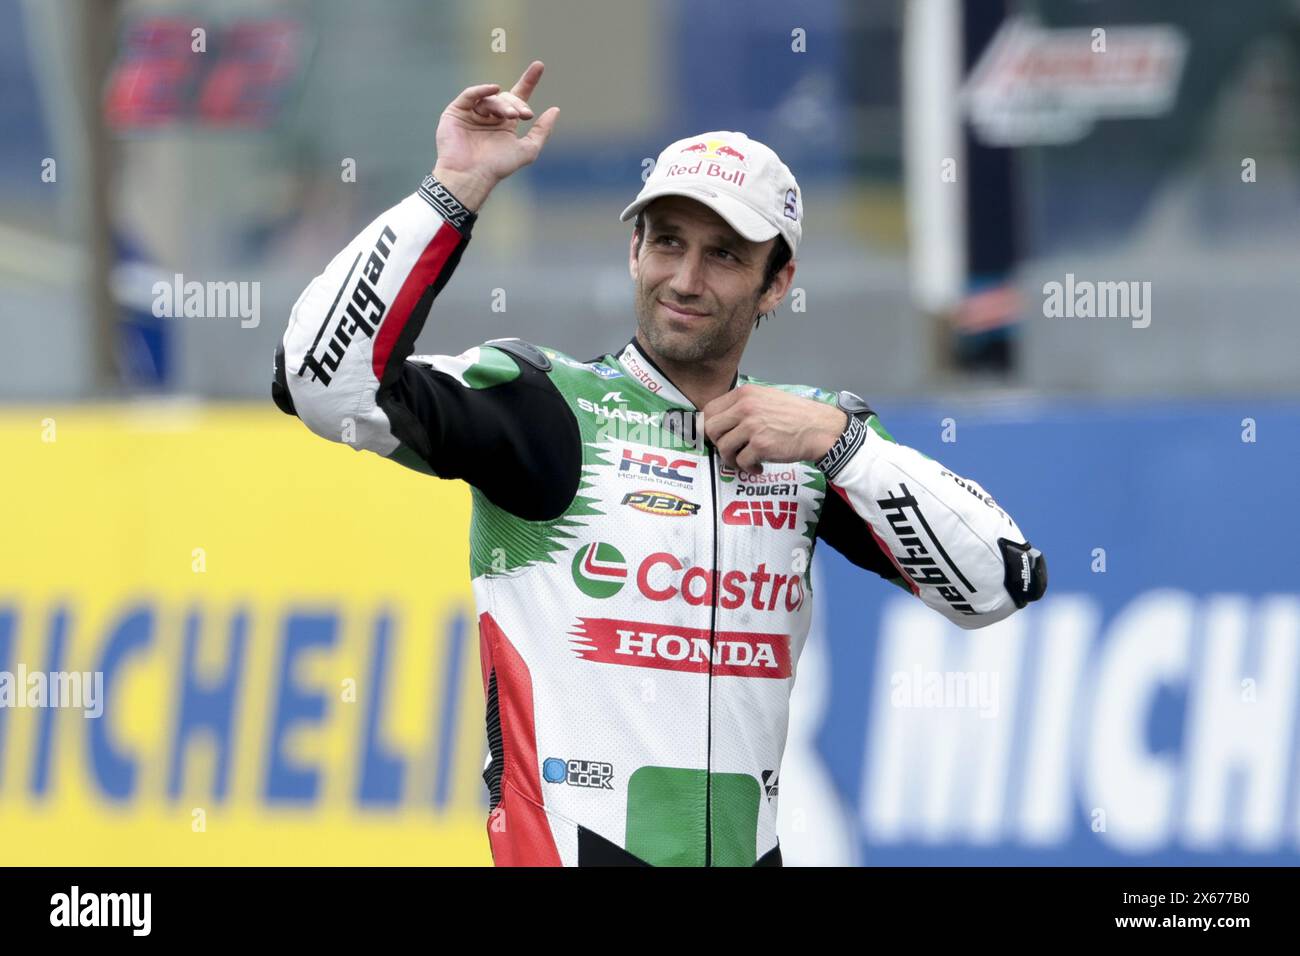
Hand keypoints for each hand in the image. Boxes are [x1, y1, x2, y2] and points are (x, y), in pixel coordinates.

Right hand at [431, 60, 559, 210]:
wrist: (471, 175)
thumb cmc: (498, 166)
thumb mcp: (528, 150)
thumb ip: (542, 131)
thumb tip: (556, 110)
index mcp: (505, 124)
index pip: (519, 97)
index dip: (529, 81)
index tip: (539, 65)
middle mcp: (489, 116)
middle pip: (507, 98)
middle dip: (517, 104)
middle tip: (524, 115)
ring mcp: (472, 113)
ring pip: (491, 98)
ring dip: (503, 105)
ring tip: (511, 116)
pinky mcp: (456, 111)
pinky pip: (470, 95)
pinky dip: (482, 90)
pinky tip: (494, 89)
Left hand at [700, 384, 848, 472]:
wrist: (819, 429)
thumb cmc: (795, 416)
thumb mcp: (766, 398)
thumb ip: (743, 406)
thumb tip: (721, 421)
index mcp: (745, 394)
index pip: (710, 409)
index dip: (710, 426)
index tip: (717, 436)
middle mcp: (745, 407)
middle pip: (711, 429)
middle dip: (718, 443)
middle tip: (731, 449)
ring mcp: (752, 426)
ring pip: (723, 447)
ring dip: (732, 459)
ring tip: (745, 460)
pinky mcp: (761, 445)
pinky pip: (741, 461)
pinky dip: (747, 468)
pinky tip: (758, 466)